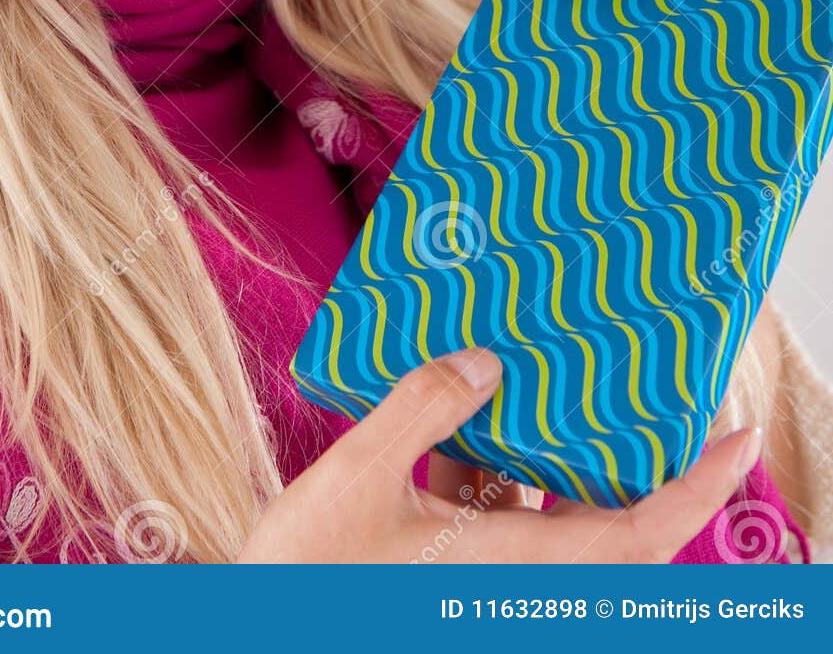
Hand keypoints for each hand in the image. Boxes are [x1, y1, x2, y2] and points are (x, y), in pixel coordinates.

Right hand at [237, 348, 761, 562]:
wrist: (250, 636)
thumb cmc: (303, 580)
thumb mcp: (357, 474)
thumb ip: (425, 408)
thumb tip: (487, 362)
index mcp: (510, 568)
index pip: (638, 534)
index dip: (698, 488)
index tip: (738, 436)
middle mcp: (510, 584)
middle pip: (604, 523)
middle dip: (625, 457)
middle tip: (635, 384)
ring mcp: (479, 587)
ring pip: (546, 519)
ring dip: (543, 458)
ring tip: (533, 381)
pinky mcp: (447, 582)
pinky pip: (498, 524)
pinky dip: (490, 476)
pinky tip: (452, 423)